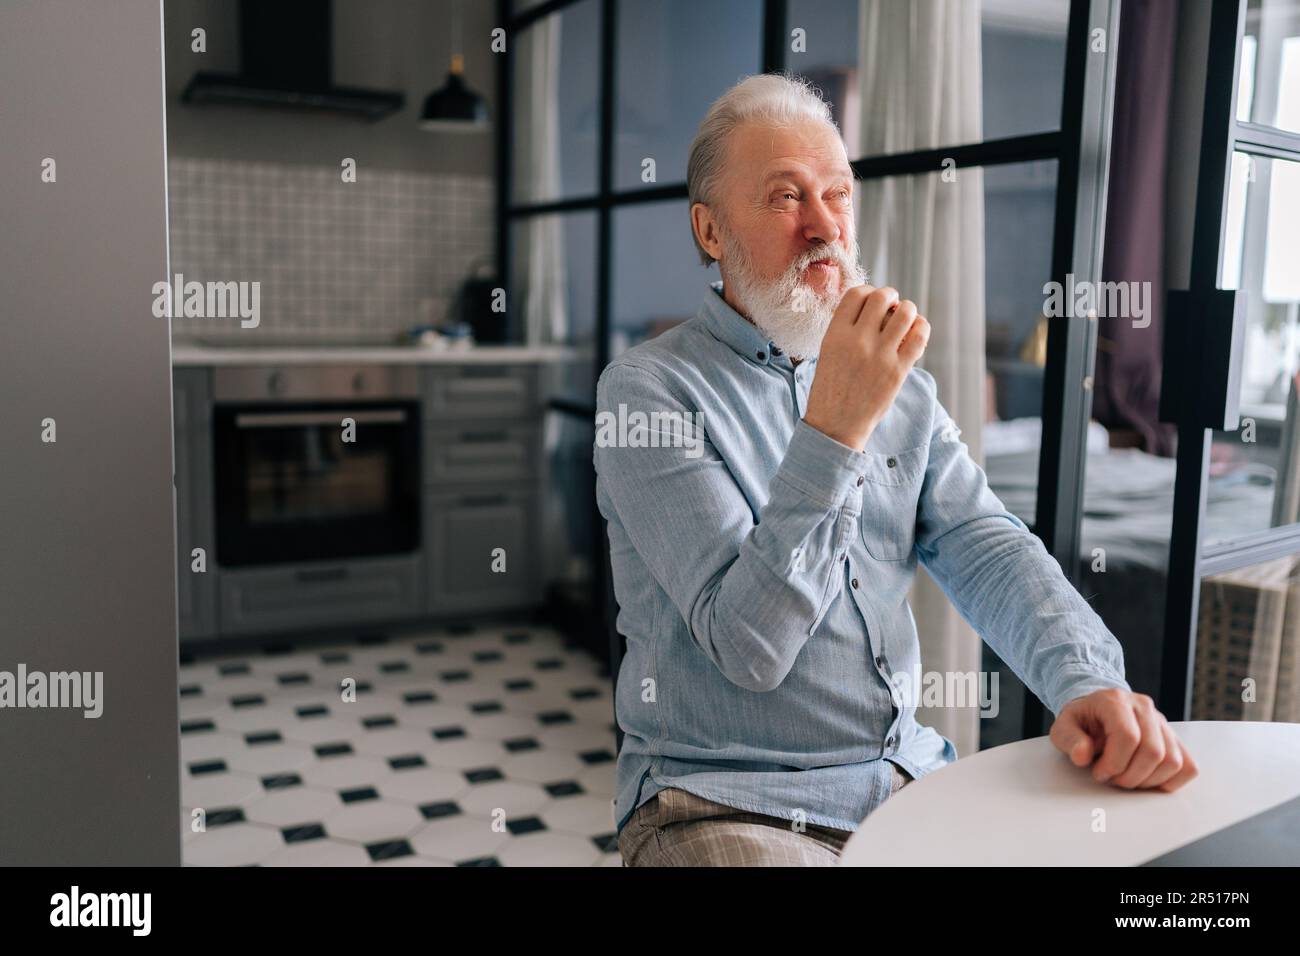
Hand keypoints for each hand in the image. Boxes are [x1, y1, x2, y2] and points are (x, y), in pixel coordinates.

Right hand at [803, 284, 929, 451]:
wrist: (836, 424)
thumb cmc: (831, 388)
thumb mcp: (828, 352)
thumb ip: (846, 329)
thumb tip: (873, 307)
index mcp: (835, 335)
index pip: (856, 294)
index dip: (868, 291)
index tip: (872, 301)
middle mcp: (857, 341)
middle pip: (881, 297)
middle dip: (890, 296)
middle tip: (892, 306)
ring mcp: (879, 356)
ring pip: (905, 312)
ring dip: (908, 309)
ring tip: (905, 318)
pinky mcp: (898, 371)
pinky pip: (919, 337)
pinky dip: (921, 327)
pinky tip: (916, 332)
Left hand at [1049, 688, 1198, 791]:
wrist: (1097, 711)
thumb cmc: (1082, 721)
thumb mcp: (1064, 727)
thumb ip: (1069, 739)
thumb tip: (1082, 755)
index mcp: (1115, 701)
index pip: (1128, 736)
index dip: (1115, 763)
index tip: (1100, 773)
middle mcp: (1143, 707)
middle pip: (1153, 751)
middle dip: (1131, 776)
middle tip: (1112, 778)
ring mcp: (1162, 722)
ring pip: (1173, 761)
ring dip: (1149, 781)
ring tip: (1127, 778)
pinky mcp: (1174, 738)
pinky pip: (1188, 766)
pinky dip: (1170, 781)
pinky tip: (1147, 779)